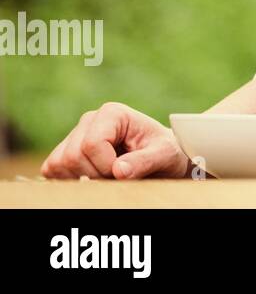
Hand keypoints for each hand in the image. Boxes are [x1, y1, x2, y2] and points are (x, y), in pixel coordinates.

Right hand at [41, 103, 193, 179]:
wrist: (160, 156)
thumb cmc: (165, 151)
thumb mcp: (164, 155)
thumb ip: (144, 161)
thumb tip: (119, 170)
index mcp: (112, 113)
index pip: (91, 144)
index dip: (106, 165)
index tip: (124, 170)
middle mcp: (90, 120)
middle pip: (72, 156)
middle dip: (95, 174)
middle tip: (116, 175)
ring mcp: (75, 134)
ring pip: (58, 163)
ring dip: (82, 177)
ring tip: (106, 175)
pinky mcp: (65, 150)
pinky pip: (51, 169)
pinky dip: (68, 180)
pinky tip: (92, 177)